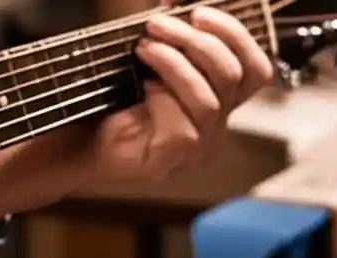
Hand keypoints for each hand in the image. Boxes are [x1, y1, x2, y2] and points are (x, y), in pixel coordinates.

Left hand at [90, 5, 273, 183]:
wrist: (81, 141)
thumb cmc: (118, 101)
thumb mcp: (153, 62)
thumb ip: (173, 38)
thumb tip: (174, 1)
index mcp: (220, 102)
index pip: (256, 70)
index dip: (236, 36)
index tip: (198, 13)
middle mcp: (216, 128)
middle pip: (233, 78)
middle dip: (197, 42)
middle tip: (157, 25)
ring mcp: (196, 150)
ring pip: (209, 101)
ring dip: (175, 65)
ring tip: (144, 49)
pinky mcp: (171, 162)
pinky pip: (183, 129)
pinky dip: (163, 101)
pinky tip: (144, 89)